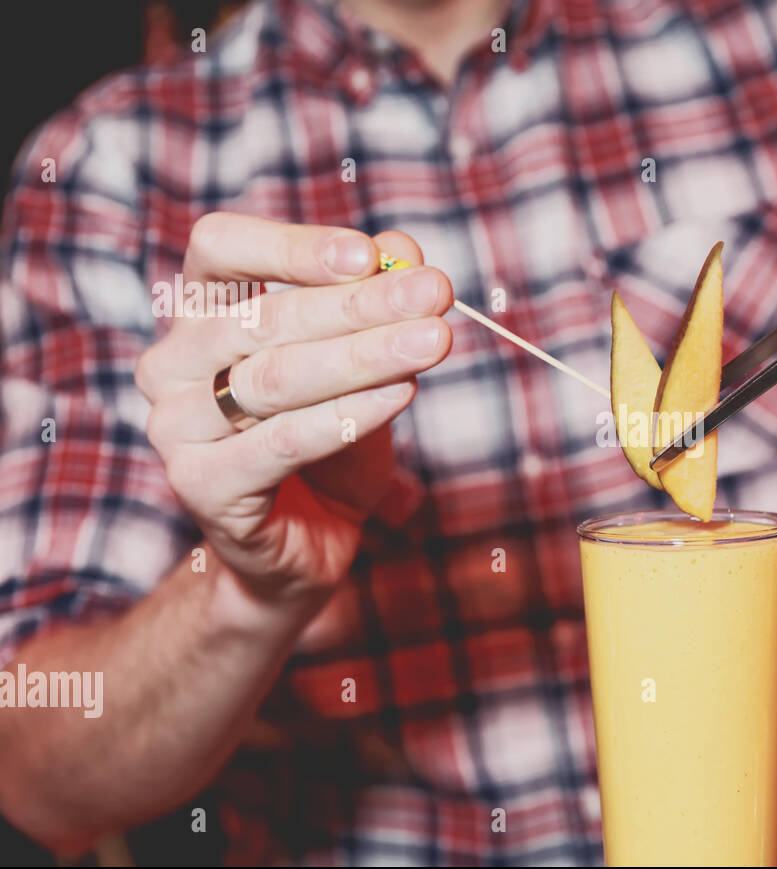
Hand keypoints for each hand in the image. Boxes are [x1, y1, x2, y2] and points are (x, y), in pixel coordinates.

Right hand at [136, 213, 452, 598]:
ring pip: (277, 378)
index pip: (220, 249)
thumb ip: (372, 301)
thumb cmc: (329, 441)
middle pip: (264, 317)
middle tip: (434, 293)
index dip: (293, 246)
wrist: (303, 542)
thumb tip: (404, 247)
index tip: (370, 254)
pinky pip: (282, 441)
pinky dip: (347, 416)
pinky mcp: (200, 485)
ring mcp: (176, 427)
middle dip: (361, 305)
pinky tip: (400, 395)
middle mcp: (170, 364)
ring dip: (364, 356)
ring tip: (433, 341)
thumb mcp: (360, 364)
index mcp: (198, 316)